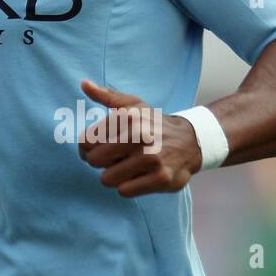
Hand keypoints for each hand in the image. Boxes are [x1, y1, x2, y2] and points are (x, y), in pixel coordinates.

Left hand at [77, 78, 201, 197]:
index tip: (99, 147)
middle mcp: (140, 136)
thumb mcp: (134, 105)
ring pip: (107, 179)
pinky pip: (125, 191)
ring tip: (128, 167)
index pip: (86, 141)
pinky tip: (138, 177)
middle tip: (114, 159)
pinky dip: (127, 187)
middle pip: (94, 161)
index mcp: (129, 117)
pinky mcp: (161, 178)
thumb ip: (107, 96)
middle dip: (100, 162)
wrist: (191, 141)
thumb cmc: (154, 124)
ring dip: (114, 176)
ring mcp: (151, 158)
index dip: (87, 148)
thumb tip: (83, 83)